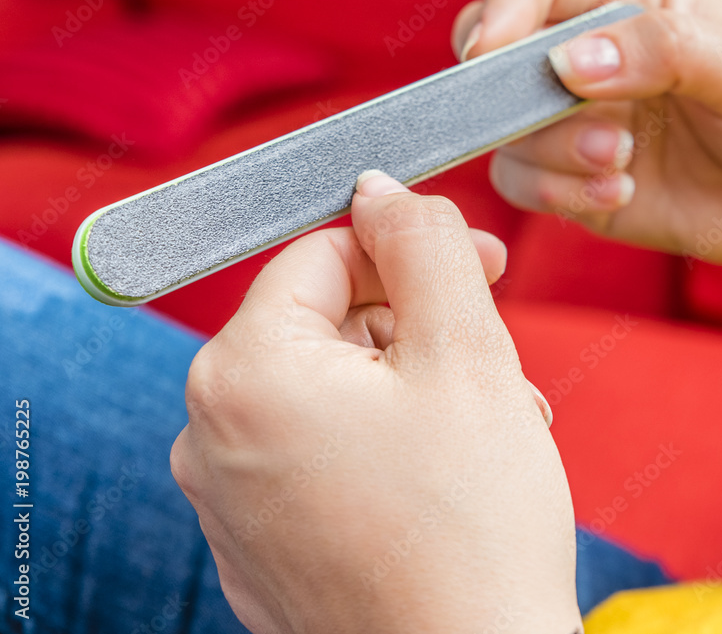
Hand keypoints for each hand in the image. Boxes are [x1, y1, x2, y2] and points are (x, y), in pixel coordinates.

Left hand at [170, 172, 580, 633]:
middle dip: (424, 327)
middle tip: (498, 363)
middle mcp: (211, 436)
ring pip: (335, 390)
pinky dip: (389, 443)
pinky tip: (453, 474)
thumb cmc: (474, 524)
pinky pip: (323, 454)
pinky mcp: (264, 546)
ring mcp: (233, 500)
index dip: (410, 246)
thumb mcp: (465, 350)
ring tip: (492, 428)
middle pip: (329, 324)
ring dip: (420, 387)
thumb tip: (379, 186)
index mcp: (243, 374)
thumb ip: (421, 244)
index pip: (322, 254)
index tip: (481, 261)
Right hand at [453, 0, 721, 336]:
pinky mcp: (573, 180)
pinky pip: (522, 182)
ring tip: (623, 163)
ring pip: (505, 128)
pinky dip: (556, 192)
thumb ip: (663, 50)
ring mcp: (576, 121)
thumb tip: (568, 63)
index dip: (503, 5)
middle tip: (580, 119)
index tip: (495, 53)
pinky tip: (619, 192)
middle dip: (516, 93)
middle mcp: (589, 53)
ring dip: (550, 150)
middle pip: (494, 51)